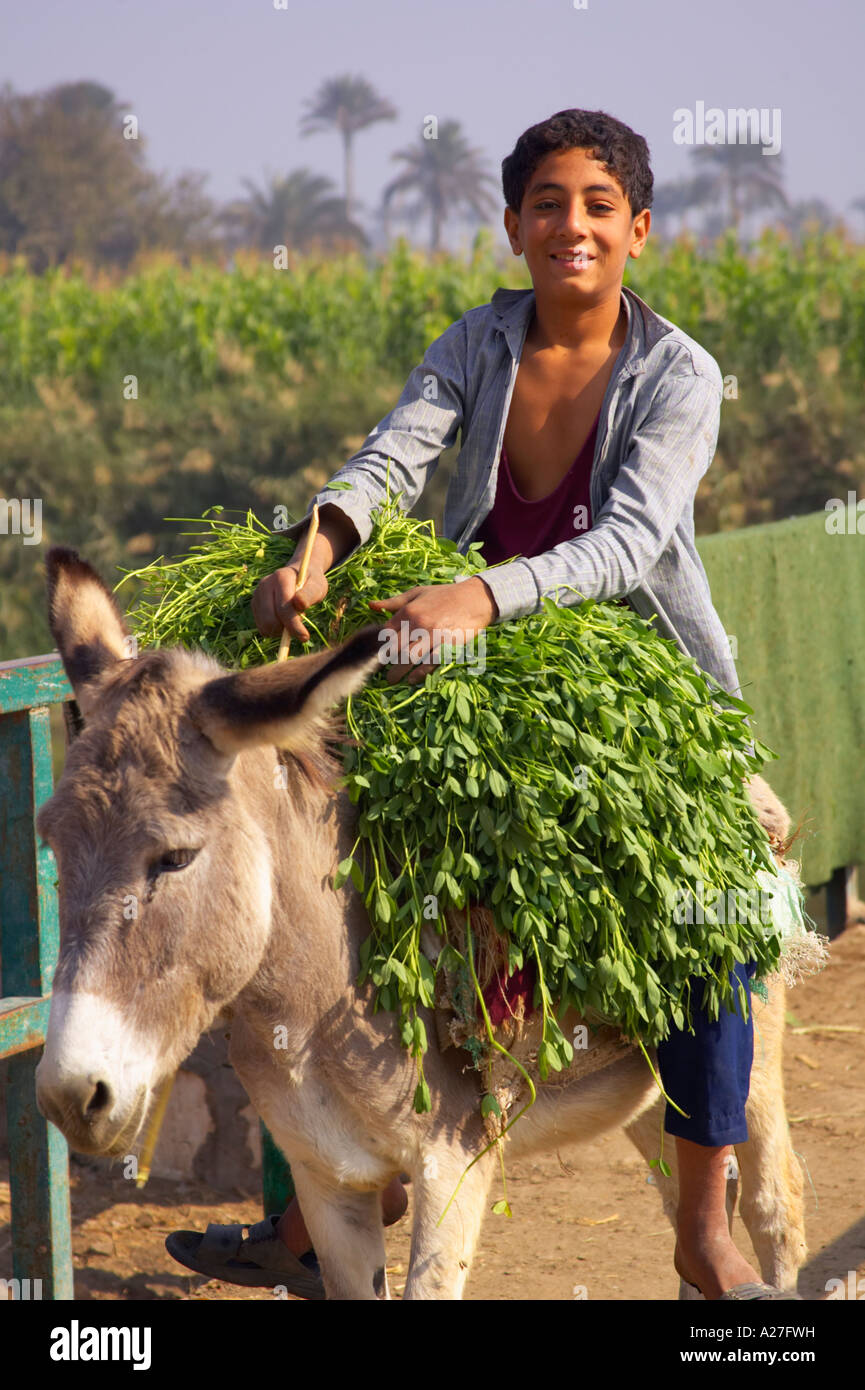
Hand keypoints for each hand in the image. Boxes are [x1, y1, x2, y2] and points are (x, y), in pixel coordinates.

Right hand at [251, 561, 328, 642]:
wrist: (298, 575)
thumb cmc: (311, 583)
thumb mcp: (317, 587)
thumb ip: (309, 595)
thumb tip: (299, 604)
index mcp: (281, 578)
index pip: (284, 608)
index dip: (294, 626)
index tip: (305, 637)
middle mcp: (265, 584)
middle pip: (269, 619)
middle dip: (285, 629)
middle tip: (298, 627)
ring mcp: (257, 594)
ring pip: (264, 625)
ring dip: (279, 630)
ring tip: (291, 620)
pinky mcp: (255, 603)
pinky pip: (261, 627)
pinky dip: (273, 629)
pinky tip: (283, 620)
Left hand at [369, 576, 497, 683]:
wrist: (475, 599)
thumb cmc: (444, 595)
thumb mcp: (417, 593)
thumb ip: (394, 602)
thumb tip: (371, 606)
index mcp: (409, 610)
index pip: (386, 631)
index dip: (381, 644)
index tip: (379, 651)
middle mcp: (419, 624)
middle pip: (394, 648)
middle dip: (386, 660)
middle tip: (381, 669)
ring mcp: (433, 637)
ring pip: (409, 658)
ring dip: (398, 672)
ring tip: (392, 679)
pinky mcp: (447, 646)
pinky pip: (429, 664)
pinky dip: (419, 674)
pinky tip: (411, 679)